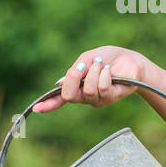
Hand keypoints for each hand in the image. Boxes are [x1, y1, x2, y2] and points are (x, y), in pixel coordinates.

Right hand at [30, 48, 148, 111]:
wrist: (129, 59)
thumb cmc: (107, 58)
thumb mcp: (87, 58)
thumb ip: (76, 69)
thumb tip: (63, 82)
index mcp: (76, 86)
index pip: (59, 98)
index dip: (48, 104)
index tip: (36, 108)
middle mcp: (84, 96)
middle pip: (70, 96)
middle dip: (73, 78)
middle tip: (82, 66)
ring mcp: (98, 99)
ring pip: (88, 91)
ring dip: (94, 72)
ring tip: (101, 64)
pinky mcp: (111, 98)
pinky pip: (102, 89)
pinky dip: (105, 75)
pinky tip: (110, 71)